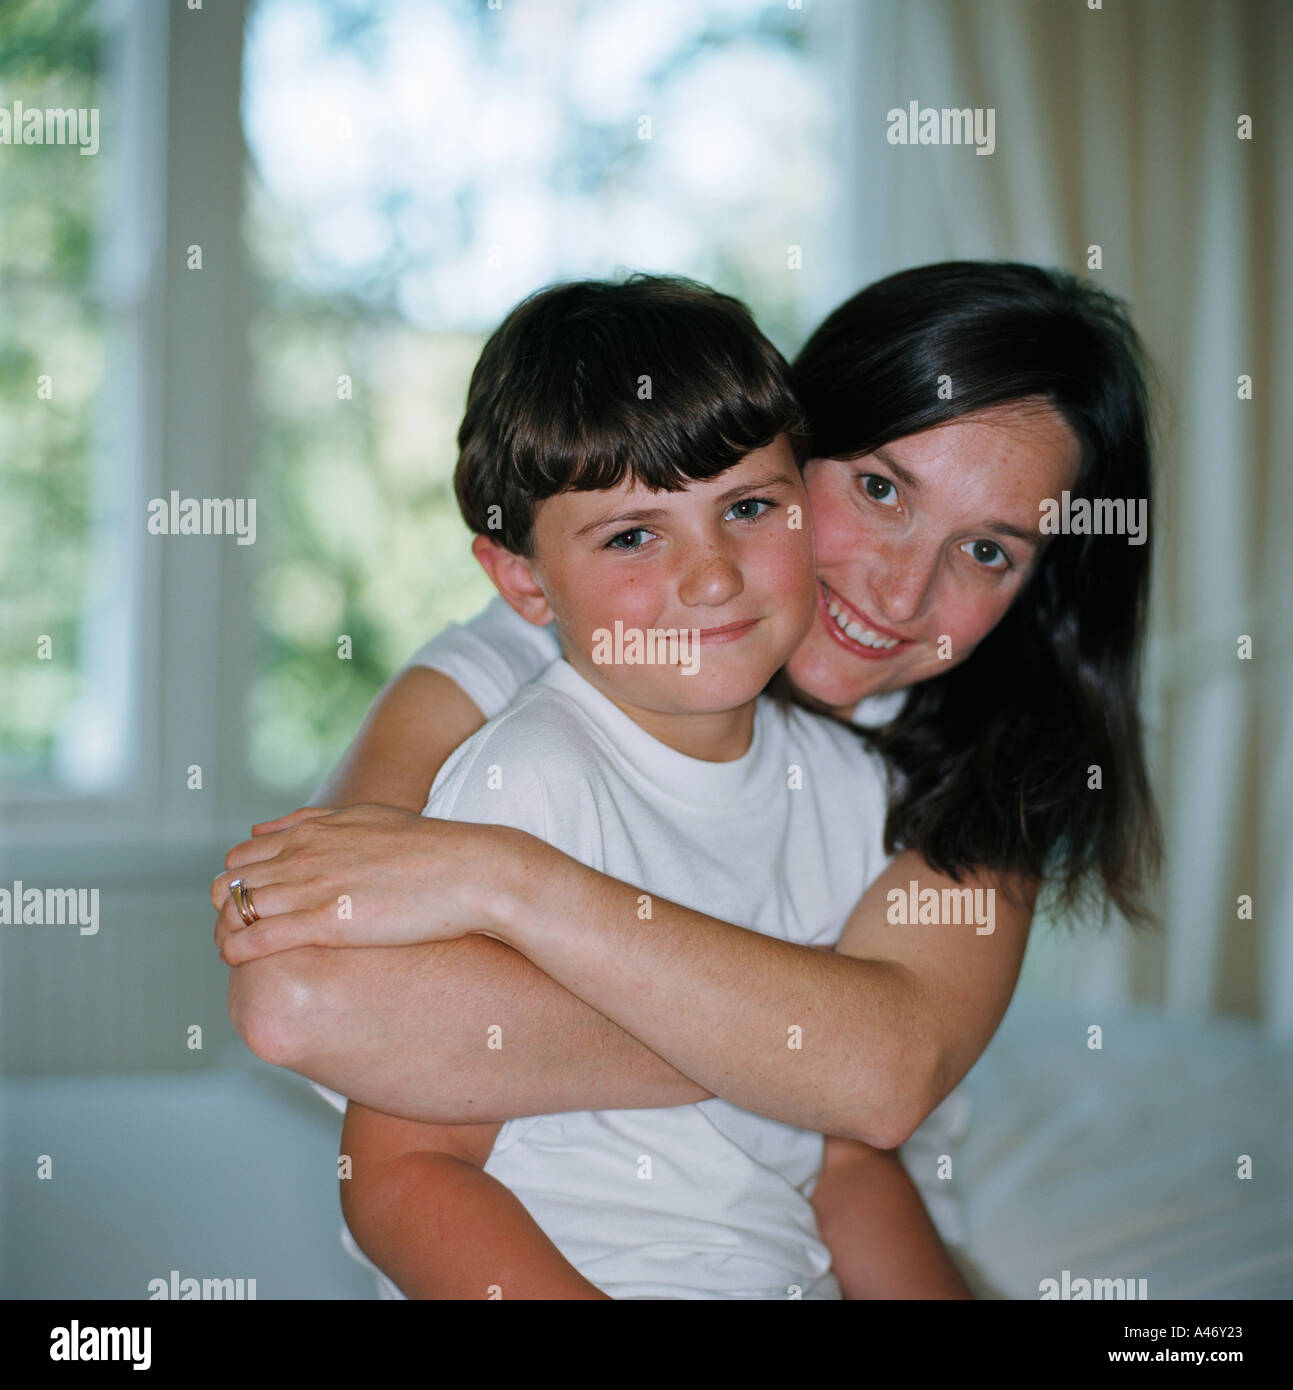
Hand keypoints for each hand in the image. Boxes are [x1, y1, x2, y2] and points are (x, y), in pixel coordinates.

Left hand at [211, 803, 526, 963]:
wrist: (472, 871)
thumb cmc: (429, 850)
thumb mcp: (366, 819)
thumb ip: (312, 822)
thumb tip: (264, 830)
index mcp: (312, 831)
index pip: (241, 857)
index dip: (239, 885)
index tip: (255, 910)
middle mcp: (303, 854)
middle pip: (229, 883)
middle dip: (227, 910)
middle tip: (246, 938)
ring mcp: (311, 887)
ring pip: (234, 911)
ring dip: (228, 934)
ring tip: (246, 957)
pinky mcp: (324, 922)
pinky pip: (255, 939)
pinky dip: (237, 951)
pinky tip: (242, 963)